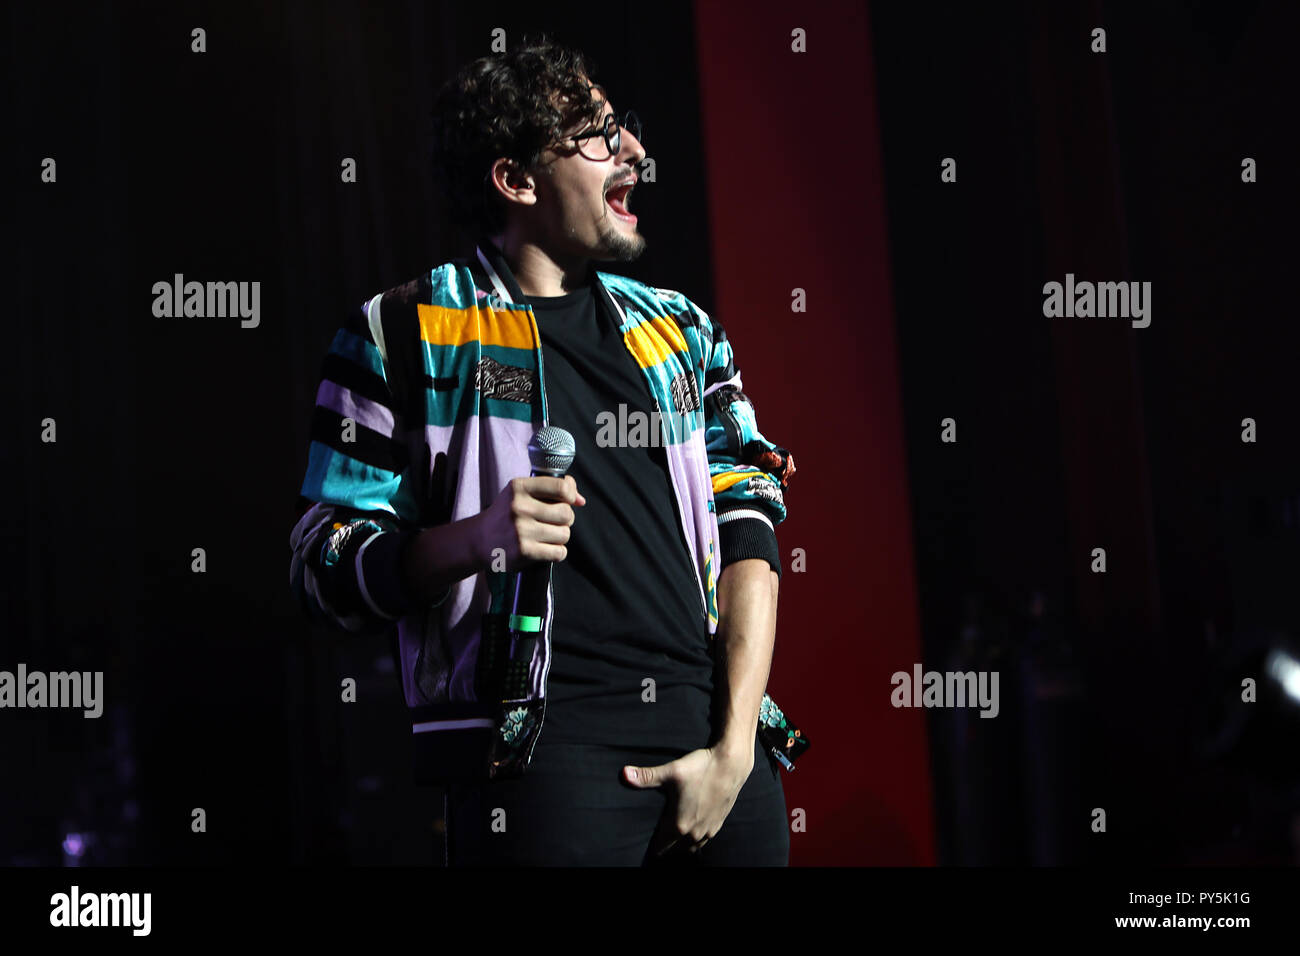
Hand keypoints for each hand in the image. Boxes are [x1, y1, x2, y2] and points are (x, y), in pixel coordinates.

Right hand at [476, 475, 585, 571]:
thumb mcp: (522, 493)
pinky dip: (557, 552)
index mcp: (519, 487)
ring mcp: (521, 530)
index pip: (561, 487)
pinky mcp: (524, 551)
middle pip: (566, 513)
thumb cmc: (507, 514)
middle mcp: (519, 507)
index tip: (568, 501)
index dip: (571, 495)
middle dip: (565, 519)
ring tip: (546, 535)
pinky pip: (559, 552)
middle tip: (553, 522)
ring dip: (560, 536)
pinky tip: (545, 548)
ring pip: (564, 534)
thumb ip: (552, 489)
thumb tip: (581, 500)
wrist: (480, 540)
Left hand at [623, 745, 753, 856]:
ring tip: (670, 840)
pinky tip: (691, 832)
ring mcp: (707, 831)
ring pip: (690, 848)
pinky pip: (703, 841)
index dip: (650, 847)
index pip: (659, 848)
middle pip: (673, 850)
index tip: (644, 844)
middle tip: (655, 841)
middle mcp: (693, 833)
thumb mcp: (670, 772)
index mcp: (678, 825)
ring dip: (680, 846)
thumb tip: (623, 774)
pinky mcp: (718, 825)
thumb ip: (645, 777)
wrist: (730, 765)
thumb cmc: (700, 768)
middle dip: (664, 847)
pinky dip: (695, 840)